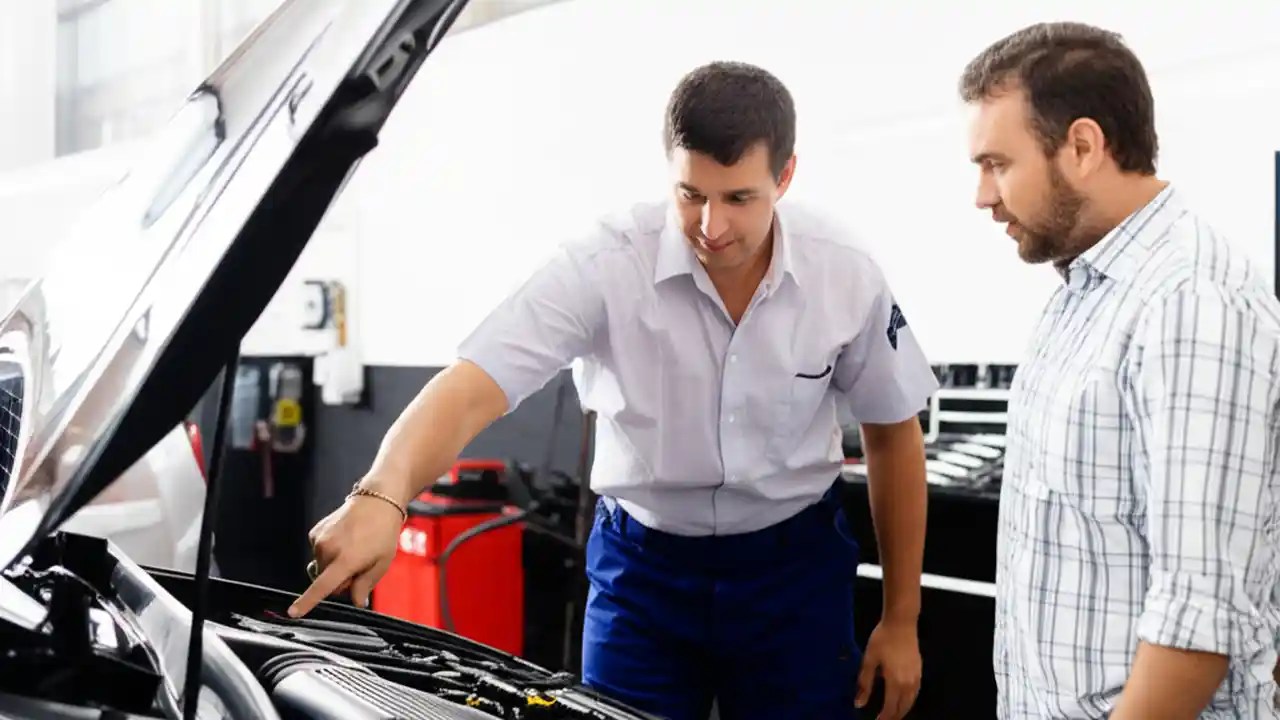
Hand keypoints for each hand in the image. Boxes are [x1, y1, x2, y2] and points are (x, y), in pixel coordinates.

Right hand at [288, 477, 406, 617]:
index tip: (293, 612)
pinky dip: (330, 553)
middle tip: (360, 564)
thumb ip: (365, 585)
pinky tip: (345, 540)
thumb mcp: (382, 563)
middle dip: (340, 580)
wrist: (377, 500)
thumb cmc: (383, 532)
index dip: (307, 602)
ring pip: (322, 567)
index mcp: (346, 560)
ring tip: (354, 548)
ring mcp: (319, 540)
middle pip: (326, 581)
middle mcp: (328, 550)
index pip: (322, 586)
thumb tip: (356, 602)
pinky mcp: (315, 533)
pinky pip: (319, 554)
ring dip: (335, 565)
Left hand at [855, 618, 921, 718]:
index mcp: (895, 681)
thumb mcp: (869, 660)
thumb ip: (864, 683)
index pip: (890, 707)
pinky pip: (916, 692)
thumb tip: (859, 704)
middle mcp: (908, 683)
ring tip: (893, 714)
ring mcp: (916, 677)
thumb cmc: (882, 639)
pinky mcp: (920, 671)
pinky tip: (904, 700)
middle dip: (894, 716)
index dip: (884, 717)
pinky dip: (909, 701)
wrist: (901, 623)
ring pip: (911, 701)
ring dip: (902, 710)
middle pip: (903, 707)